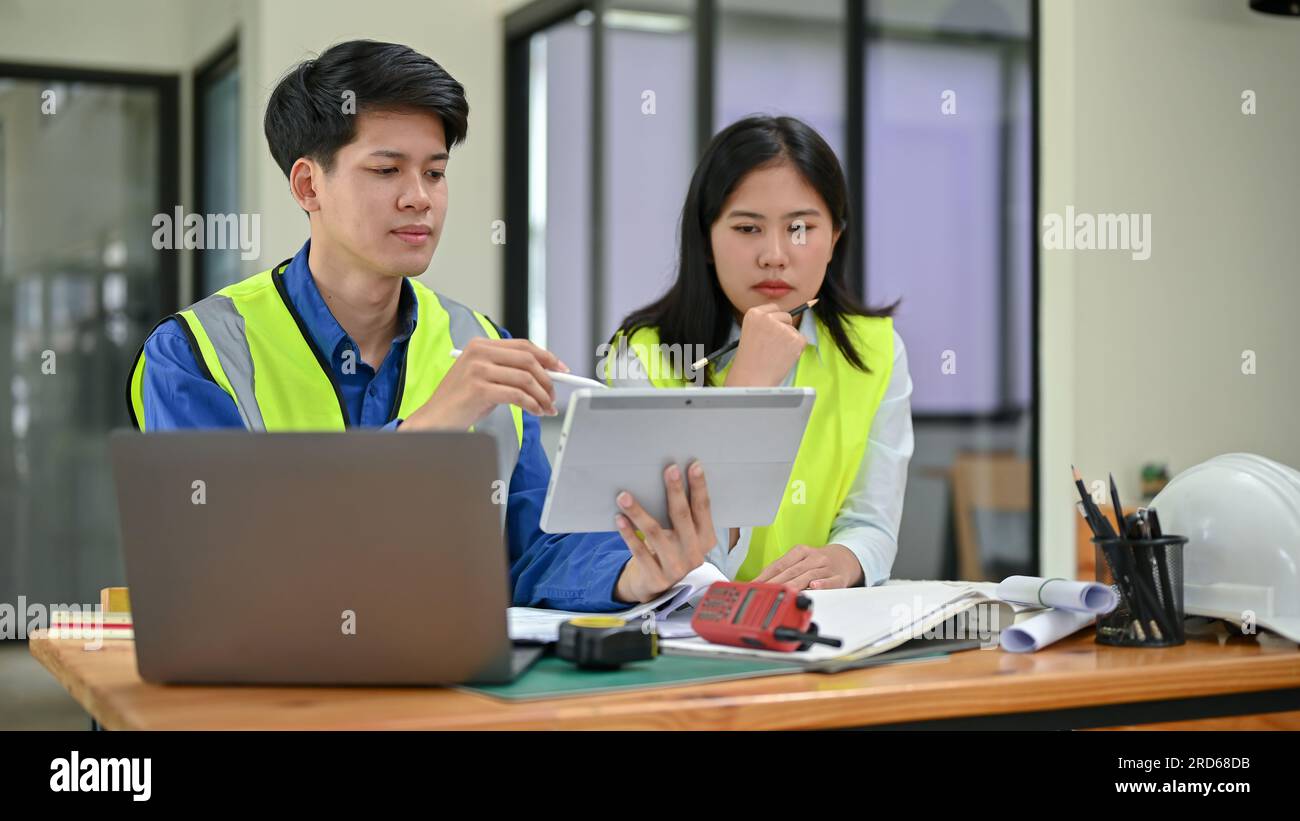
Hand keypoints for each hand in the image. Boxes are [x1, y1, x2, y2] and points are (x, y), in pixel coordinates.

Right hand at [400, 337, 567, 430]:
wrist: (434, 420)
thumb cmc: (460, 402)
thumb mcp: (483, 377)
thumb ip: (508, 370)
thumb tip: (544, 375)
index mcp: (481, 345)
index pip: (523, 345)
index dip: (547, 357)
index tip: (562, 370)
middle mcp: (479, 352)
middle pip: (528, 360)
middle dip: (547, 379)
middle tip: (554, 396)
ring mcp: (478, 370)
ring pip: (526, 378)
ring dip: (542, 396)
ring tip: (546, 408)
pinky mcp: (479, 389)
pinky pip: (517, 395)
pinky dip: (532, 405)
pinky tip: (535, 412)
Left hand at [613, 462, 717, 602]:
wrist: (656, 587)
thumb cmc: (670, 551)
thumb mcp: (683, 537)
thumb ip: (683, 516)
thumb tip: (670, 478)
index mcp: (705, 540)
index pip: (703, 509)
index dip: (699, 487)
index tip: (694, 465)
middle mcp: (694, 554)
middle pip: (682, 516)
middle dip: (675, 490)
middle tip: (669, 469)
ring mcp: (676, 568)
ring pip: (655, 533)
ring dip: (638, 512)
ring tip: (624, 496)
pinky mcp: (656, 578)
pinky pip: (639, 551)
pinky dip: (628, 534)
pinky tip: (619, 519)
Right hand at [722, 303, 807, 387]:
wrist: (752, 379)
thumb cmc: (750, 360)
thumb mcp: (752, 333)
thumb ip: (766, 323)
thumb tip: (789, 316)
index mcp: (753, 313)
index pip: (774, 308)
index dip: (775, 322)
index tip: (770, 334)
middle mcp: (768, 317)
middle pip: (787, 316)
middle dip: (784, 330)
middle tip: (771, 347)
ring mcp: (782, 327)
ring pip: (794, 330)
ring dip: (789, 341)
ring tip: (775, 354)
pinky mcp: (795, 338)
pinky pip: (802, 340)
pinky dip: (796, 349)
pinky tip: (783, 357)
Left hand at [752, 544, 863, 589]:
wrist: (846, 558)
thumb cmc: (817, 562)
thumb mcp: (800, 559)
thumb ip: (782, 569)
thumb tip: (760, 582)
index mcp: (800, 552)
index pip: (779, 564)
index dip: (765, 576)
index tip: (754, 585)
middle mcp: (813, 558)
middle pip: (791, 571)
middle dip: (775, 583)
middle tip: (763, 592)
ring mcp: (826, 567)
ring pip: (808, 576)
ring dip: (794, 585)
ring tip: (783, 592)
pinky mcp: (839, 577)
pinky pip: (831, 581)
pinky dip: (823, 584)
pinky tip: (815, 586)